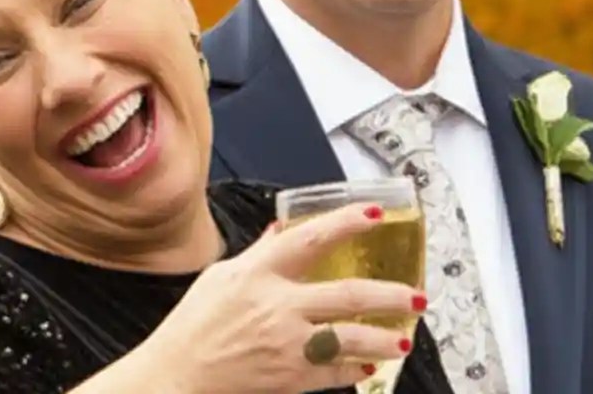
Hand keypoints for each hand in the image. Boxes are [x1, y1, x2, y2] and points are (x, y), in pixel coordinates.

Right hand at [136, 203, 424, 393]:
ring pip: (350, 338)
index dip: (346, 222)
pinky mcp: (288, 379)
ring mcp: (286, 345)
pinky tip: (369, 366)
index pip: (311, 238)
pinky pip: (333, 373)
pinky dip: (355, 370)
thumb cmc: (192, 328)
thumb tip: (281, 231)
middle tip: (417, 295)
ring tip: (403, 338)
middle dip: (391, 294)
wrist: (174, 379)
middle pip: (348, 295)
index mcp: (258, 273)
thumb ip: (258, 255)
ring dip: (383, 338)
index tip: (376, 214)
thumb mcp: (219, 278)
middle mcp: (277, 306)